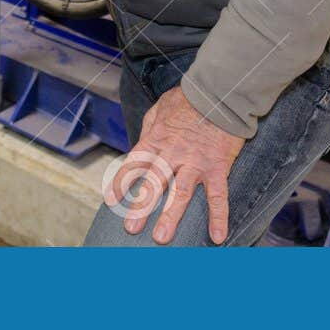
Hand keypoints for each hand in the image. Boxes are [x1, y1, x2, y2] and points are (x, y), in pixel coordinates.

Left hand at [104, 85, 243, 243]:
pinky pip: (218, 195)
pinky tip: (218, 236)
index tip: (111, 200)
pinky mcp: (217, 167)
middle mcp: (172, 154)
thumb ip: (149, 128)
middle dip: (141, 207)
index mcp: (156, 140)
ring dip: (171, 216)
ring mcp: (195, 163)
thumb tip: (141, 143)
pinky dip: (219, 216)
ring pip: (181, 193)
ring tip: (162, 237)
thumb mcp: (160, 108)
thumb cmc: (188, 99)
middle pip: (154, 184)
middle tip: (131, 228)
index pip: (134, 164)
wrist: (218, 92)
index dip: (121, 182)